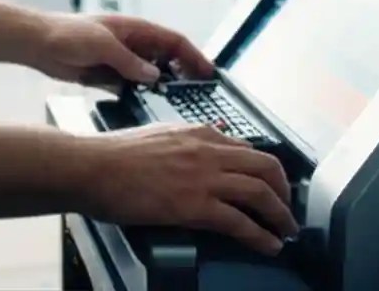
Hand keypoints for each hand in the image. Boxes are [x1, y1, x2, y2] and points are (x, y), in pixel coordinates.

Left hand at [33, 13, 212, 87]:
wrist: (38, 43)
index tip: (208, 72)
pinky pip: (131, 85)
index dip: (194, 56)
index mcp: (135, 29)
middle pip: (166, 58)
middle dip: (183, 73)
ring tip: (176, 102)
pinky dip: (141, 93)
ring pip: (150, 74)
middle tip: (198, 92)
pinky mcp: (108, 74)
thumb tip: (155, 75)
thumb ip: (130, 62)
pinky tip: (147, 104)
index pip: (174, 41)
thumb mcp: (103, 46)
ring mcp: (120, 59)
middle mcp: (131, 43)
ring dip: (162, 86)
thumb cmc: (68, 33)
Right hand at [80, 123, 298, 254]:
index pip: (247, 148)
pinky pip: (240, 222)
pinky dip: (261, 236)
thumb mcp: (158, 133)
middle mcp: (209, 150)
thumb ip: (187, 139)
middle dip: (284, 190)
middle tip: (286, 207)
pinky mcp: (195, 205)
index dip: (265, 169)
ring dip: (280, 215)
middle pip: (266, 166)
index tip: (270, 182)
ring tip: (285, 229)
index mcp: (199, 133)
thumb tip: (208, 137)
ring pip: (260, 193)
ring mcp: (204, 178)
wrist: (92, 166)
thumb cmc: (113, 153)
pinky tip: (268, 245)